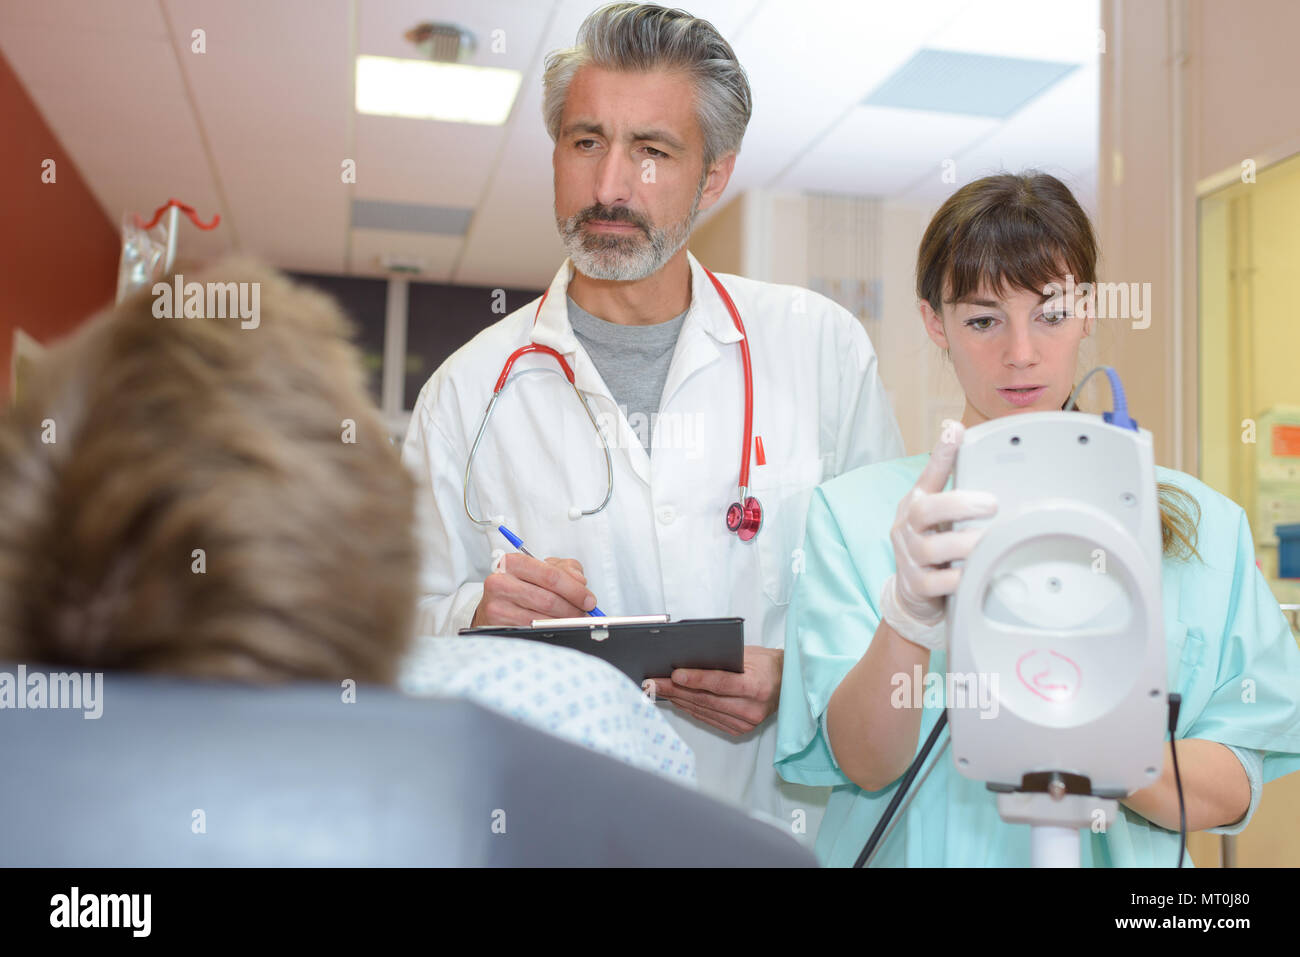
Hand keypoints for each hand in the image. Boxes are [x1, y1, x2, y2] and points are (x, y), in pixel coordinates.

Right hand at [472, 554, 596, 626]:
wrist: (494, 604)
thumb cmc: (522, 585)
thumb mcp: (543, 569)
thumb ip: (565, 569)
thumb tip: (580, 582)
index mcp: (512, 562)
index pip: (551, 575)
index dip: (575, 589)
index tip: (589, 600)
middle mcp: (500, 582)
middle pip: (548, 599)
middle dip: (573, 609)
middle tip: (585, 614)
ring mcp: (496, 606)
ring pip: (541, 619)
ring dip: (564, 622)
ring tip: (574, 621)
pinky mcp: (497, 626)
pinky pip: (531, 632)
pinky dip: (550, 632)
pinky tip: (557, 628)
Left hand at [652, 646, 781, 735]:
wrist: (788, 685)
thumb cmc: (766, 665)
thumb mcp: (748, 654)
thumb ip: (722, 660)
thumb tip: (686, 660)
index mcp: (757, 686)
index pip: (721, 683)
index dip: (696, 679)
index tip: (674, 674)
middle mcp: (752, 709)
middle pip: (706, 699)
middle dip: (675, 690)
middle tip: (652, 682)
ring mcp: (746, 723)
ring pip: (703, 710)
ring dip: (677, 700)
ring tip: (657, 690)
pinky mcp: (740, 730)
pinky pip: (708, 718)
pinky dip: (689, 708)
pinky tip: (675, 699)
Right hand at [884, 421, 996, 637]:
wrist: (913, 594)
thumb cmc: (935, 547)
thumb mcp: (941, 517)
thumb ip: (958, 492)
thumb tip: (979, 460)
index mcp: (917, 504)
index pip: (929, 474)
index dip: (942, 453)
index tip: (955, 431)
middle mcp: (907, 527)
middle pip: (925, 510)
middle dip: (960, 505)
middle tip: (992, 504)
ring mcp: (909, 556)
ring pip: (932, 548)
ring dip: (965, 543)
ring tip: (989, 542)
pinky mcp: (915, 585)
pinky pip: (936, 582)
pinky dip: (958, 577)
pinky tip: (975, 574)